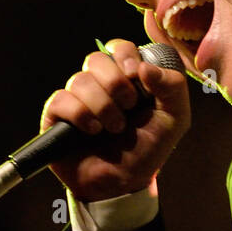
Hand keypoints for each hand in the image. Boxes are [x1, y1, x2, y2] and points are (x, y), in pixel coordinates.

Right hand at [40, 38, 190, 201]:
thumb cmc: (148, 149)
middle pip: (96, 59)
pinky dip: (81, 115)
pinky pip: (62, 100)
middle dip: (116, 83)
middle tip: (129, 107)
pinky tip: (92, 131)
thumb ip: (172, 87)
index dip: (126, 56)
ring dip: (103, 106)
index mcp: (128, 78)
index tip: (136, 75)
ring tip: (114, 128)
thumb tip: (145, 67)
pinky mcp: (57, 115)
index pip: (120, 48)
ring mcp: (77, 98)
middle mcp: (100, 84)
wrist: (124, 182)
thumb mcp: (175, 118)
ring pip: (80, 80)